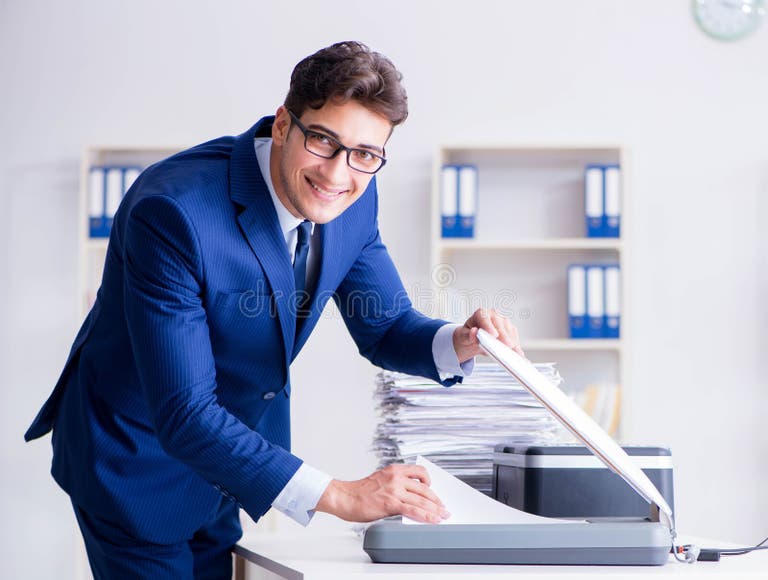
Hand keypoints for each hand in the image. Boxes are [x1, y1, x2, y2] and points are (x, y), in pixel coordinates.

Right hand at [314, 464, 449, 523]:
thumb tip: (410, 496)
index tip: (434, 491)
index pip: (420, 472)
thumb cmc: (359, 492)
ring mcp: (394, 490)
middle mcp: (396, 478)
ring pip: (422, 500)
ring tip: (443, 515)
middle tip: (443, 507)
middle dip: (436, 500)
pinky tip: (433, 520)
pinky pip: (414, 510)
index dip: (430, 482)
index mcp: (394, 470)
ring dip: (436, 509)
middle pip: (424, 488)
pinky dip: (427, 516)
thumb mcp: (380, 480)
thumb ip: (395, 484)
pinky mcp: (391, 503)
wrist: (344, 497)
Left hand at [453, 308, 523, 363]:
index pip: (485, 318)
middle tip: (508, 346)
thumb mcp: (463, 337)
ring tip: (516, 353)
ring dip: (513, 342)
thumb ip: (468, 335)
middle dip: (505, 336)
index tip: (494, 335)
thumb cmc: (467, 336)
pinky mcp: (510, 330)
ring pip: (510, 331)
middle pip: (500, 325)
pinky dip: (517, 346)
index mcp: (481, 314)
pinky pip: (514, 338)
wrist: (472, 339)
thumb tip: (474, 332)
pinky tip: (519, 354)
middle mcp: (494, 315)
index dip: (489, 327)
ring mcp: (503, 322)